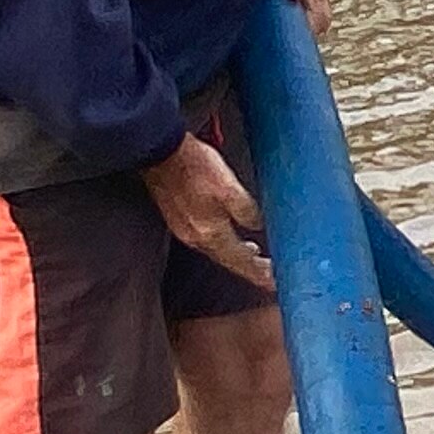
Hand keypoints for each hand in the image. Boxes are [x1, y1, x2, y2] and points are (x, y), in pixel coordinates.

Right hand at [141, 131, 268, 284]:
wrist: (158, 150)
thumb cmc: (193, 164)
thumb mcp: (229, 187)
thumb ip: (246, 210)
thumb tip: (258, 226)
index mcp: (211, 233)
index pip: (242, 262)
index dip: (260, 274)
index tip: (275, 283)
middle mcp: (196, 238)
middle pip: (230, 262)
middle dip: (252, 270)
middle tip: (270, 276)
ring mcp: (185, 230)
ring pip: (219, 252)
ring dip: (238, 258)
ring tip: (256, 260)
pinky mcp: (179, 219)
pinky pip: (208, 241)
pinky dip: (224, 245)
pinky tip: (231, 238)